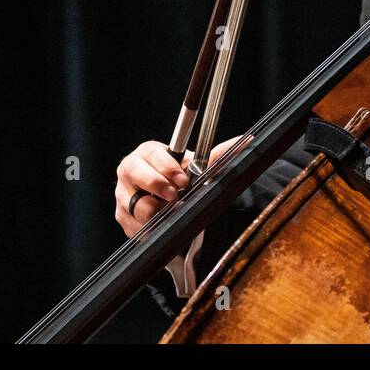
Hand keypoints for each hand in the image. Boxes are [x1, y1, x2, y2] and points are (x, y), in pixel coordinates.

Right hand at [114, 135, 241, 237]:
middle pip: (133, 172)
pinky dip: (150, 228)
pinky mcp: (123, 217)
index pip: (150, 154)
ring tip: (172, 212)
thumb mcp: (196, 168)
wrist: (171, 203)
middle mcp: (129, 171)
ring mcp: (123, 195)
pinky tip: (164, 225)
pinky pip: (134, 226)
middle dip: (156, 184)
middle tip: (174, 196)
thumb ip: (216, 156)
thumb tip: (246, 141)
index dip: (166, 166)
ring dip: (156, 210)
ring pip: (134, 204)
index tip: (183, 179)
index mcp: (146, 154)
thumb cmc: (181, 180)